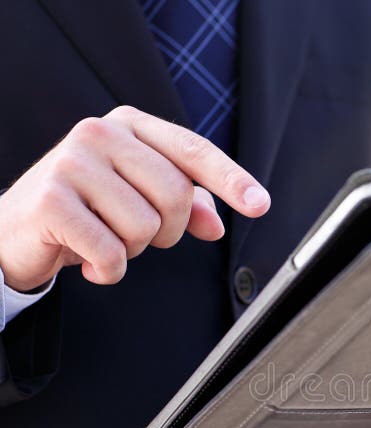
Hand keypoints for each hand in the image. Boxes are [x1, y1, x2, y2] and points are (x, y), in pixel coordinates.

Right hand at [0, 105, 269, 291]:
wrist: (19, 232)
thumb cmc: (88, 212)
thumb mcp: (141, 202)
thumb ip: (185, 205)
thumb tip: (217, 225)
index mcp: (129, 126)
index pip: (193, 151)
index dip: (231, 180)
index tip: (261, 205)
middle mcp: (100, 133)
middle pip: (177, 196)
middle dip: (167, 231)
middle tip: (133, 234)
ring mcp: (72, 162)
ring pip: (147, 227)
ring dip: (133, 251)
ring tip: (104, 239)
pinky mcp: (51, 200)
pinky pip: (113, 253)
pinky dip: (108, 271)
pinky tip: (87, 261)